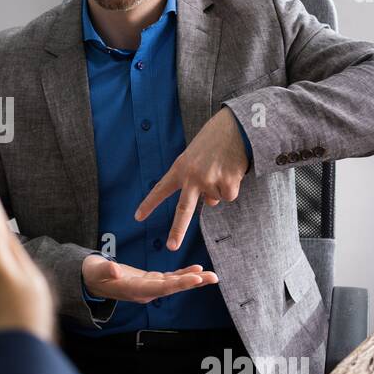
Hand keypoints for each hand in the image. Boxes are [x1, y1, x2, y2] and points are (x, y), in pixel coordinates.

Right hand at [82, 254, 216, 302]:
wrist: (91, 279)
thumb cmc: (93, 274)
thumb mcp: (96, 271)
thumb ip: (106, 270)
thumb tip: (115, 270)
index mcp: (135, 290)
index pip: (161, 287)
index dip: (179, 283)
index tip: (196, 278)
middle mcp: (146, 291)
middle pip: (174, 287)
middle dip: (194, 282)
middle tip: (214, 277)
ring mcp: (149, 287)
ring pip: (175, 283)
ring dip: (194, 279)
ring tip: (212, 275)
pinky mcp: (150, 280)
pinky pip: (170, 278)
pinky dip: (184, 274)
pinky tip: (196, 269)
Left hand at [134, 107, 248, 250]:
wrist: (235, 126)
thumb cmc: (214, 139)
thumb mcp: (196, 157)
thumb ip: (196, 181)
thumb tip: (210, 205)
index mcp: (180, 168)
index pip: (161, 189)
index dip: (149, 204)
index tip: (138, 217)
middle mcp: (192, 177)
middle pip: (184, 210)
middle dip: (177, 230)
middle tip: (171, 247)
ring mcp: (209, 181)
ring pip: (214, 200)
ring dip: (220, 187)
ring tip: (223, 165)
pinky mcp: (227, 184)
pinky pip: (229, 196)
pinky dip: (232, 186)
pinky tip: (233, 169)